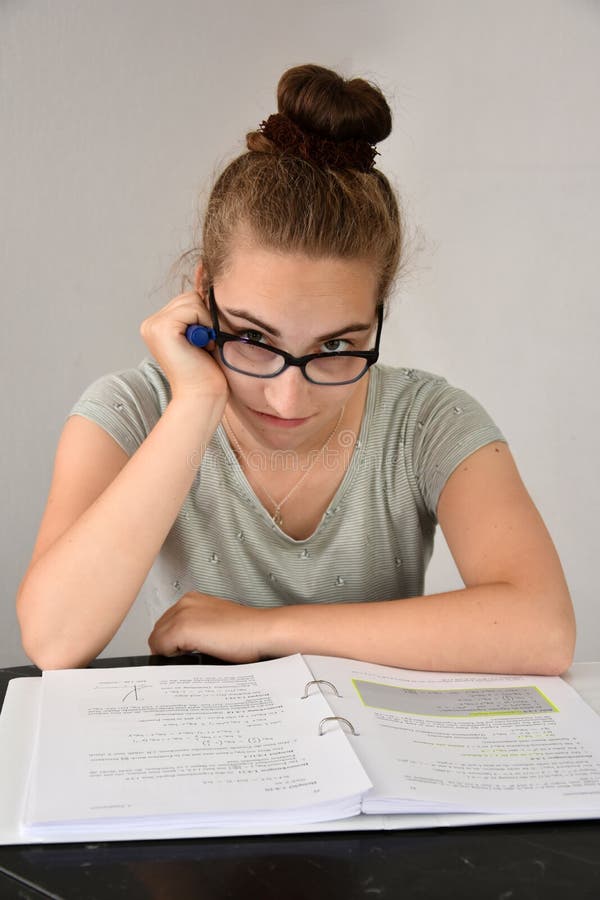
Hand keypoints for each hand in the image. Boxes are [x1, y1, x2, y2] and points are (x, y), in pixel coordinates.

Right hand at [140, 291, 228, 406]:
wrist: (202, 395)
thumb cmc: (207, 371)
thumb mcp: (202, 335)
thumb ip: (200, 311)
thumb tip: (206, 275)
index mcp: (157, 324)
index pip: (188, 299)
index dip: (204, 318)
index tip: (204, 343)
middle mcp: (151, 323)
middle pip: (190, 296)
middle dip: (206, 319)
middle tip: (205, 346)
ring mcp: (153, 324)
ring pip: (193, 300)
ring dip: (207, 323)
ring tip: (202, 347)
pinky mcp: (162, 327)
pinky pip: (194, 308)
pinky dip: (205, 325)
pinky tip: (201, 346)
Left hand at [147, 591, 268, 662]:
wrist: (261, 632)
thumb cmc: (247, 633)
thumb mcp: (216, 626)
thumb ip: (198, 631)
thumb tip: (182, 650)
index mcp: (193, 600)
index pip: (166, 624)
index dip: (171, 642)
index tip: (181, 653)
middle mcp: (185, 603)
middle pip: (159, 631)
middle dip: (168, 648)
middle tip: (186, 660)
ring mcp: (182, 614)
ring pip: (157, 640)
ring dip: (169, 653)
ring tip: (191, 660)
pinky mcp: (182, 628)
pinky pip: (161, 647)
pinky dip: (170, 658)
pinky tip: (191, 659)